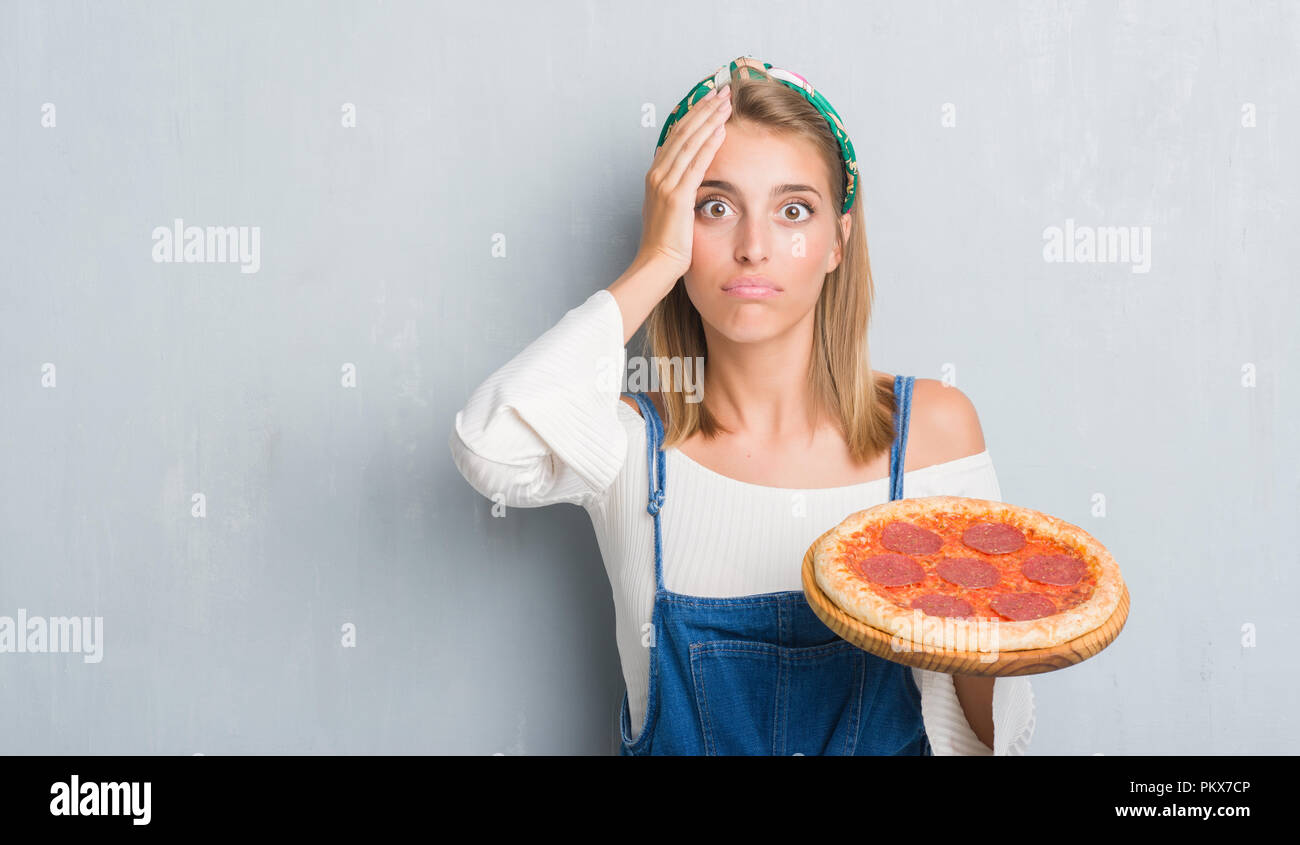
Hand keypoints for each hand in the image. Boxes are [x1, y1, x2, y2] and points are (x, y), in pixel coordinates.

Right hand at [635, 84, 731, 282]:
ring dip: (709, 119)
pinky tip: (721, 128)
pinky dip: (709, 143)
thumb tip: (692, 180)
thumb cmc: (666, 244)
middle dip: (704, 108)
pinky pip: (696, 163)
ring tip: (726, 101)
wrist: (656, 264)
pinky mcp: (677, 195)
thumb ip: (678, 190)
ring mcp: (665, 183)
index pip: (676, 136)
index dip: (694, 115)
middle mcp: (657, 174)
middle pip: (683, 131)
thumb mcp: (670, 210)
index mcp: (656, 175)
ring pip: (689, 142)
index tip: (710, 100)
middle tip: (722, 90)